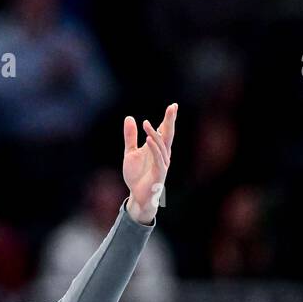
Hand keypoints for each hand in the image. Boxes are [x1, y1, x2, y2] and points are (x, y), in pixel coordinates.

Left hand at [122, 103, 176, 224]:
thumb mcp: (130, 152)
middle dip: (170, 121)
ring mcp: (162, 164)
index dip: (168, 119)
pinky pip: (158, 159)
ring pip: (162, 146)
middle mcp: (163, 155)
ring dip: (155, 134)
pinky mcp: (159, 173)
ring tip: (147, 124)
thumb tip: (129, 118)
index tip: (172, 106)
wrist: (137, 196)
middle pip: (168, 135)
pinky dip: (154, 149)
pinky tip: (149, 139)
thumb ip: (130, 136)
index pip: (164, 131)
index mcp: (157, 149)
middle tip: (173, 107)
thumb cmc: (137, 175)